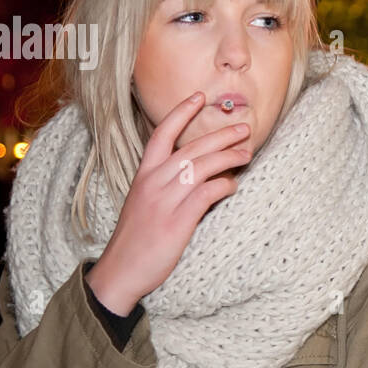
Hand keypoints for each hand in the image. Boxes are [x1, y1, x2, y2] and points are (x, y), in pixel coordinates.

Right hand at [85, 91, 251, 314]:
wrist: (121, 270)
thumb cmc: (136, 238)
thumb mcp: (144, 203)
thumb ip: (165, 185)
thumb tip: (199, 173)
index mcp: (143, 174)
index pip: (162, 134)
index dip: (181, 113)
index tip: (199, 96)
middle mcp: (154, 182)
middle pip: (191, 147)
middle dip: (221, 135)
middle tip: (244, 127)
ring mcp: (165, 200)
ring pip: (202, 166)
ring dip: (228, 157)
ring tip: (247, 153)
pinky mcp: (178, 220)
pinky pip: (206, 193)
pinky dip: (223, 186)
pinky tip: (232, 186)